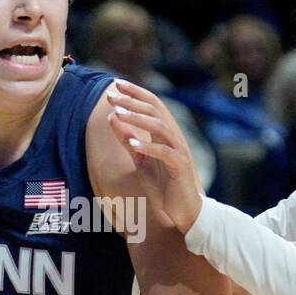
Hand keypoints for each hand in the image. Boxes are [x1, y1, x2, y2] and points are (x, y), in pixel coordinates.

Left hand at [105, 79, 203, 232]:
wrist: (183, 210)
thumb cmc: (163, 185)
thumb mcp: (140, 160)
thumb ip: (127, 139)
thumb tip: (112, 117)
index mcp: (165, 133)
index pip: (152, 105)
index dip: (135, 93)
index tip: (115, 84)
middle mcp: (174, 137)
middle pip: (154, 110)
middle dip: (132, 101)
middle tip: (112, 95)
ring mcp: (178, 151)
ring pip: (160, 127)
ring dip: (138, 119)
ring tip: (118, 113)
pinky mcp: (180, 167)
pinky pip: (164, 152)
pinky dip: (148, 147)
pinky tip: (132, 144)